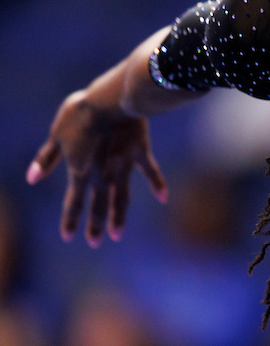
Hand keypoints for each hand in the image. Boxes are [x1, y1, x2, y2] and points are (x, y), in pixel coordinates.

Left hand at [28, 89, 167, 246]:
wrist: (109, 102)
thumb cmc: (78, 115)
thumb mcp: (56, 135)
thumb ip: (46, 159)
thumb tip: (32, 179)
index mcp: (80, 170)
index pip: (73, 201)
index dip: (70, 220)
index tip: (68, 238)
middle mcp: (102, 174)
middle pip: (98, 205)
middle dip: (94, 226)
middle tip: (94, 243)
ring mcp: (123, 166)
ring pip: (121, 198)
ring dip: (118, 217)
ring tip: (117, 235)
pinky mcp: (139, 153)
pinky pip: (150, 172)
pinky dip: (157, 185)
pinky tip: (163, 198)